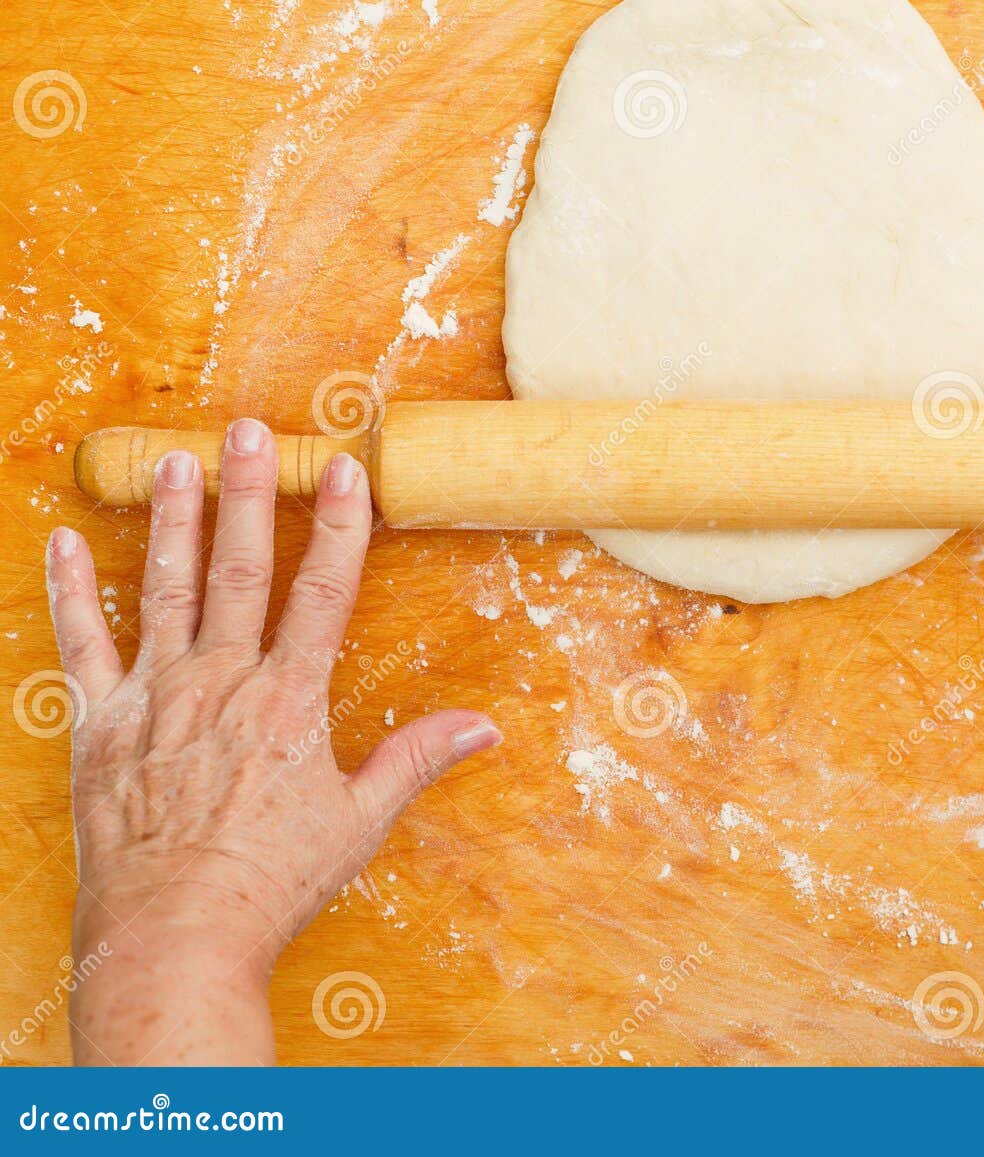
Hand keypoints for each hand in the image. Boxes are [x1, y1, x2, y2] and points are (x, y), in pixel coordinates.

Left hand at [48, 418, 499, 1063]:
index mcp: (288, 700)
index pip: (322, 592)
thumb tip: (486, 728)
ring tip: (173, 461)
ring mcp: (155, 697)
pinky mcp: (100, 725)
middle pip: (239, 569)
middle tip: (245, 429)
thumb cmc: (271, 881)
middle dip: (246, 492)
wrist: (175, 934)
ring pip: (163, 589)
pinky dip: (69, 592)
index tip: (340, 467)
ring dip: (171, 521)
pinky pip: (81, 645)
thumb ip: (416, 759)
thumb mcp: (359, 820)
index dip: (336, 524)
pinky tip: (62, 541)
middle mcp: (221, 683)